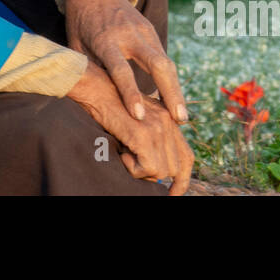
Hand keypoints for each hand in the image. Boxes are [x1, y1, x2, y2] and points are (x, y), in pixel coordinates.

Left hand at [63, 0, 189, 124]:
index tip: (140, 116)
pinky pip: (164, 58)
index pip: (121, 70)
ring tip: (181, 117)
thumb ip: (89, 71)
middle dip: (170, 93)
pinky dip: (170, 80)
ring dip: (176, 90)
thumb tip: (97, 104)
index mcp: (105, 41)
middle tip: (179, 119)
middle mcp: (129, 35)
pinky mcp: (151, 31)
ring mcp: (144, 31)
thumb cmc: (80, 23)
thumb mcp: (76, 46)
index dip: (130, 93)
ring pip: (166, 62)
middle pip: (157, 65)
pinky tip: (174, 100)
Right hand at [66, 59, 193, 193]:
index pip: (187, 157)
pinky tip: (120, 152)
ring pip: (162, 171)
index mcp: (169, 119)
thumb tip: (156, 173)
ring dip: (141, 170)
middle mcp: (168, 121)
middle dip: (155, 175)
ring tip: (123, 152)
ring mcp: (157, 127)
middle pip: (176, 168)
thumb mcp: (134, 123)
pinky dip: (133, 168)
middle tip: (130, 163)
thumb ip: (149, 141)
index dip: (182, 180)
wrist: (92, 87)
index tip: (172, 193)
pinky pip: (148, 168)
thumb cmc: (107, 107)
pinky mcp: (143, 134)